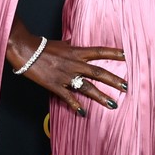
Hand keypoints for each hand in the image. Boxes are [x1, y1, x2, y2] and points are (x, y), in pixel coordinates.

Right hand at [7, 21, 125, 115]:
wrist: (25, 51)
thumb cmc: (42, 46)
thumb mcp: (61, 43)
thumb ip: (71, 45)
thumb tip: (74, 42)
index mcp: (77, 52)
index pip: (100, 51)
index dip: (115, 53)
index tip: (128, 55)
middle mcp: (75, 64)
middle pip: (99, 72)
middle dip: (114, 80)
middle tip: (127, 87)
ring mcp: (66, 76)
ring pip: (88, 87)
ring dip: (101, 97)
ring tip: (112, 104)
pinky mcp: (55, 85)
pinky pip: (68, 97)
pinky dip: (75, 105)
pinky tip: (83, 113)